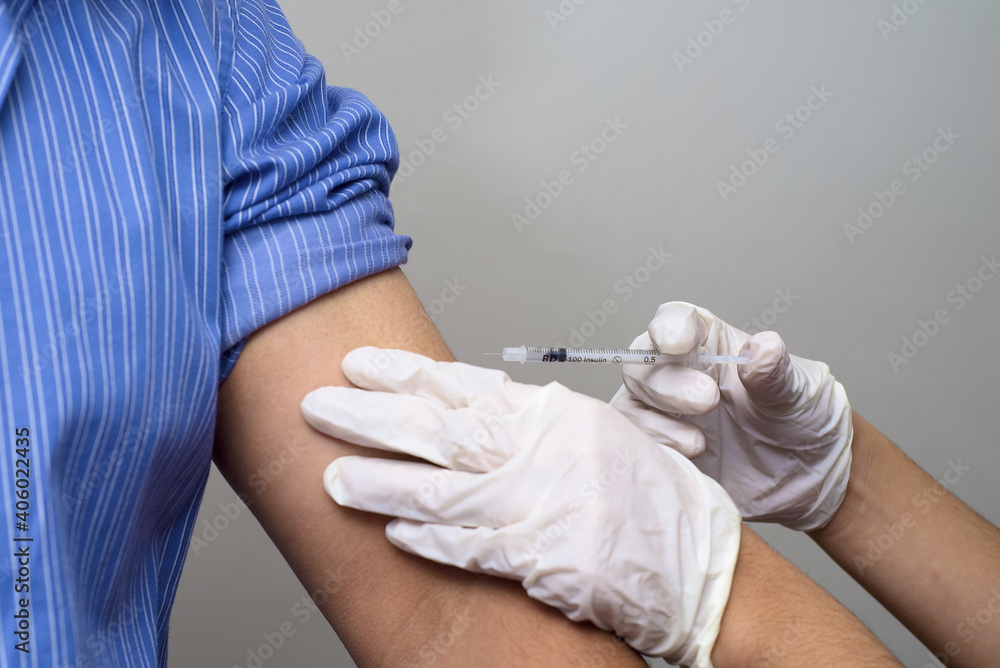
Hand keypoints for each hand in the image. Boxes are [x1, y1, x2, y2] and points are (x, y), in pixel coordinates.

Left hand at [302, 347, 740, 665]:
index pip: (463, 386)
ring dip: (381, 482)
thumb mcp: (596, 437)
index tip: (358, 364)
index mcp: (556, 415)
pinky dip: (428, 539)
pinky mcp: (545, 561)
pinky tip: (390, 530)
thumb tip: (467, 414)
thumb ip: (532, 425)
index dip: (405, 374)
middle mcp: (545, 452)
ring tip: (332, 476)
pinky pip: (471, 548)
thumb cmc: (652, 500)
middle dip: (371, 416)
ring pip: (442, 489)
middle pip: (440, 429)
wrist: (703, 565)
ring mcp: (544, 505)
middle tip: (317, 406)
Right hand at [611, 302, 852, 530]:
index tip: (679, 342)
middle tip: (708, 400)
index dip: (669, 327)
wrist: (811, 480)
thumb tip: (763, 346)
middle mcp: (681, 375)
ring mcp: (667, 416)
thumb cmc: (805, 421)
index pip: (676, 322)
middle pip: (642, 362)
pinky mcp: (665, 454)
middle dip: (666, 382)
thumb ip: (777, 372)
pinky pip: (636, 448)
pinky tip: (690, 459)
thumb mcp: (802, 392)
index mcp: (712, 346)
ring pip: (630, 405)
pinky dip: (653, 452)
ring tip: (699, 442)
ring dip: (655, 421)